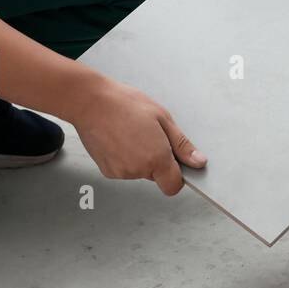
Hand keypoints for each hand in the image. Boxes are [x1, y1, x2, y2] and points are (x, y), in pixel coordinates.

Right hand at [72, 78, 204, 195]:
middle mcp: (138, 170)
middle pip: (156, 176)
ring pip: (139, 171)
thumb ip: (181, 145)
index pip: (174, 186)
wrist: (90, 102)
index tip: (174, 161)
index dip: (177, 175)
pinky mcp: (107, 171)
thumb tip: (198, 162)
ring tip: (130, 133)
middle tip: (148, 134)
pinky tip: (118, 138)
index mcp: (156, 158)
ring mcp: (121, 172)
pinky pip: (124, 169)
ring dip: (140, 157)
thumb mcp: (162, 118)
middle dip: (157, 160)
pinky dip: (124, 157)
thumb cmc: (125, 104)